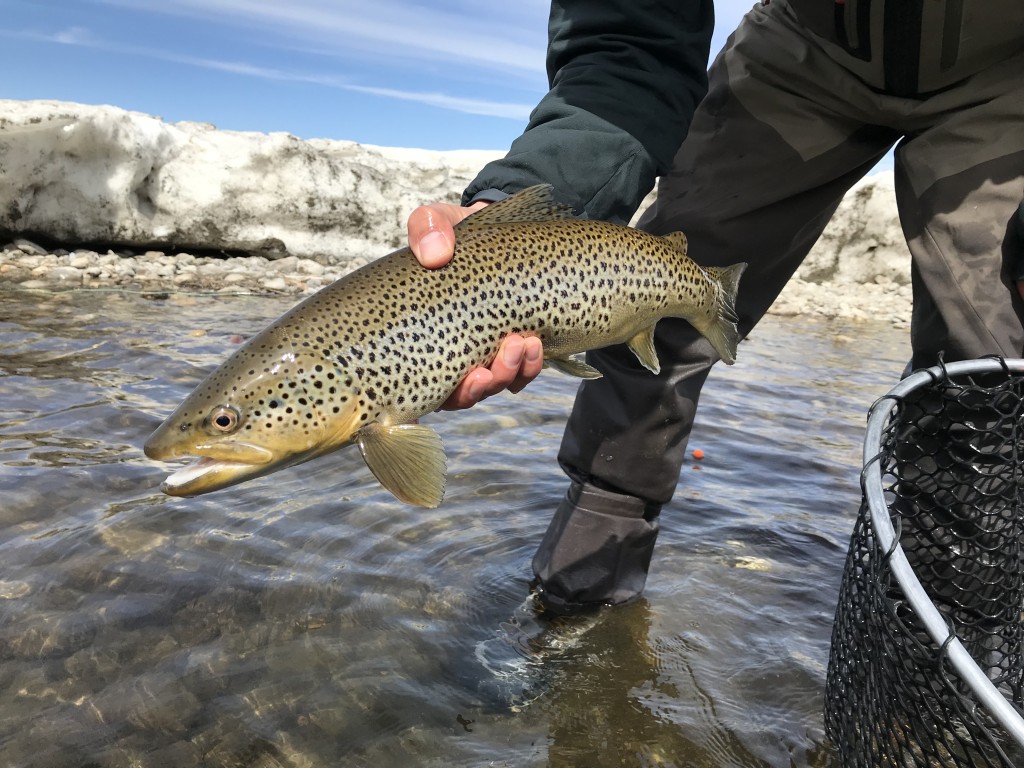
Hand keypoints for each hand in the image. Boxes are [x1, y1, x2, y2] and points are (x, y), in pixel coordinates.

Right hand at [407, 198, 543, 408]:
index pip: (414, 383)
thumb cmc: (455, 234)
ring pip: (492, 386)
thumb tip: (435, 255)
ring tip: (520, 344)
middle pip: (457, 396)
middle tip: (487, 367)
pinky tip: (535, 345)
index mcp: (419, 334)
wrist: (498, 228)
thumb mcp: (436, 221)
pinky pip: (521, 374)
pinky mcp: (512, 349)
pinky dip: (528, 367)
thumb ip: (427, 228)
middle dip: (476, 389)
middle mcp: (447, 353)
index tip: (444, 385)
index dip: (426, 399)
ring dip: (506, 374)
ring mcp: (481, 353)